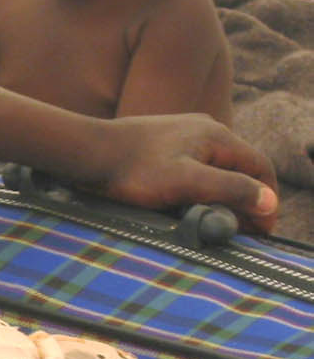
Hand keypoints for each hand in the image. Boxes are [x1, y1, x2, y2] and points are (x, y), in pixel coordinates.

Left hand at [96, 116, 278, 233]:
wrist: (88, 152)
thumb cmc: (134, 168)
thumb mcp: (187, 183)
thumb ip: (230, 190)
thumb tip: (270, 202)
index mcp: (216, 135)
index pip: (260, 168)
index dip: (266, 200)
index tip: (261, 229)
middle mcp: (204, 129)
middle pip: (241, 168)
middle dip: (245, 199)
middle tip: (240, 229)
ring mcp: (183, 134)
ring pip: (217, 168)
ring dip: (222, 194)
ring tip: (215, 219)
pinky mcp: (164, 143)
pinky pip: (195, 167)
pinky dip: (201, 187)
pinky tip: (189, 204)